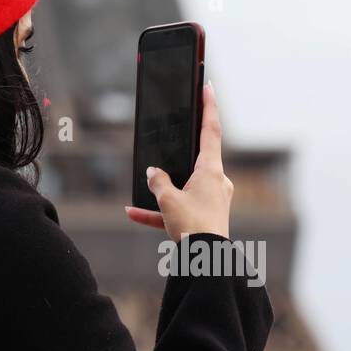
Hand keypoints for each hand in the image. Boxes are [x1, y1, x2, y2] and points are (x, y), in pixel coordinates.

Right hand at [125, 80, 232, 240]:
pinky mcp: (204, 219)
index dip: (209, 106)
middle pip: (196, 160)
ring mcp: (212, 201)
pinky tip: (133, 213)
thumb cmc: (193, 227)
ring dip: (163, 191)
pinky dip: (158, 212)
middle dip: (178, 157)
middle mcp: (216, 183)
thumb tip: (154, 173)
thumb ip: (158, 181)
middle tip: (170, 143)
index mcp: (212, 171)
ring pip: (183, 188)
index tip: (208, 86)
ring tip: (140, 197)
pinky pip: (178, 209)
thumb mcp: (168, 199)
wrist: (206, 263)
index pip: (211, 130)